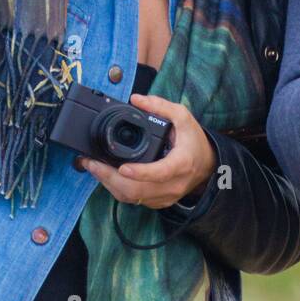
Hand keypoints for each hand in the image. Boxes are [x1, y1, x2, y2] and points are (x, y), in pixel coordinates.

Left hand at [75, 93, 216, 209]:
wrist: (207, 165)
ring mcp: (165, 196)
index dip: (140, 172)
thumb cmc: (193, 141)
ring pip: (132, 197)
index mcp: (180, 163)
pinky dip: (117, 189)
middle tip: (91, 163)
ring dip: (109, 184)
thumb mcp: (183, 117)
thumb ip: (160, 106)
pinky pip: (134, 200)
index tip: (122, 167)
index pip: (160, 172)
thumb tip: (136, 99)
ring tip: (93, 167)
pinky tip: (107, 176)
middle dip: (110, 178)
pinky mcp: (158, 201)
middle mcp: (173, 184)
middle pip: (137, 190)